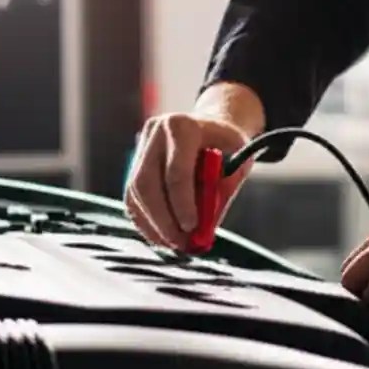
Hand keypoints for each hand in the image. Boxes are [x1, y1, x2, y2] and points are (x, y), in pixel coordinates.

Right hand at [124, 112, 254, 249]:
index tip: (192, 229)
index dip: (182, 205)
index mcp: (184, 127)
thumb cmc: (227, 147)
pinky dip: (145, 220)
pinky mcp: (134, 161)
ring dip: (152, 224)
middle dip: (162, 220)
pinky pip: (132, 197)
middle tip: (180, 243)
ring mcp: (142, 145)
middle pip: (147, 184)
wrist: (212, 126)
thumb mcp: (237, 164)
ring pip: (136, 192)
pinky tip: (160, 236)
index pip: (176, 173)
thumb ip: (219, 195)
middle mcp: (156, 132)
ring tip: (172, 243)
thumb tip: (202, 233)